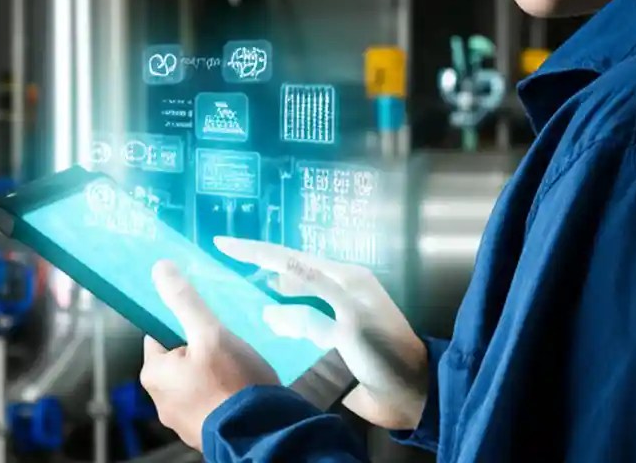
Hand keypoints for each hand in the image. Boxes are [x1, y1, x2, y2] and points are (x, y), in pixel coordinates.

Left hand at [140, 260, 279, 449]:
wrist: (260, 433)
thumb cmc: (232, 381)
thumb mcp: (209, 333)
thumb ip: (185, 301)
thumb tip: (160, 268)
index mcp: (153, 375)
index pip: (160, 336)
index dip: (185, 326)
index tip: (208, 327)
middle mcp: (160, 401)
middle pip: (179, 359)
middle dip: (201, 351)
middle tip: (227, 347)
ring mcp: (182, 421)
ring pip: (195, 381)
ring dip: (213, 374)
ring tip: (238, 369)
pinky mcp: (204, 432)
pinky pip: (209, 402)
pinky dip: (222, 395)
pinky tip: (241, 390)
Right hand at [216, 237, 429, 430]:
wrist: (411, 393)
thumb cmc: (385, 357)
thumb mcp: (349, 331)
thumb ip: (309, 317)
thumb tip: (270, 308)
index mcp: (346, 279)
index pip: (293, 259)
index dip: (257, 251)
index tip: (224, 243)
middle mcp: (341, 289)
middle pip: (293, 270)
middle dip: (261, 264)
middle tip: (226, 262)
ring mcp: (339, 311)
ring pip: (296, 292)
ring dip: (272, 289)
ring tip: (241, 289)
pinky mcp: (336, 334)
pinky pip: (302, 317)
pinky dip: (284, 315)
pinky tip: (268, 321)